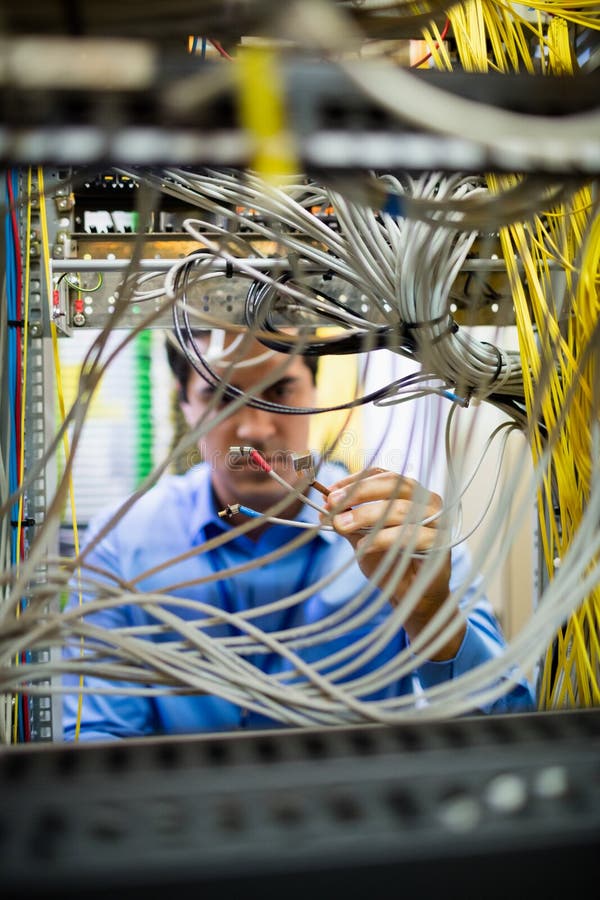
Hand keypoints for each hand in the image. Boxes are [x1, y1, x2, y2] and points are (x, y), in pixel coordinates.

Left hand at [322, 468, 464, 659]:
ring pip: (401, 509)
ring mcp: (437, 520)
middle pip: (395, 485)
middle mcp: (427, 500)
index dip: (356, 480)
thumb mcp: (363, 537)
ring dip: (366, 515)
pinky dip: (383, 539)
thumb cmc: (391, 561)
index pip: (384, 475)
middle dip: (359, 492)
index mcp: (410, 493)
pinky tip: (364, 546)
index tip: (330, 492)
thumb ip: (348, 520)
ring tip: (341, 525)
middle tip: (333, 503)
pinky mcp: (440, 543)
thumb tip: (325, 506)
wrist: (412, 596)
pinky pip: (411, 535)